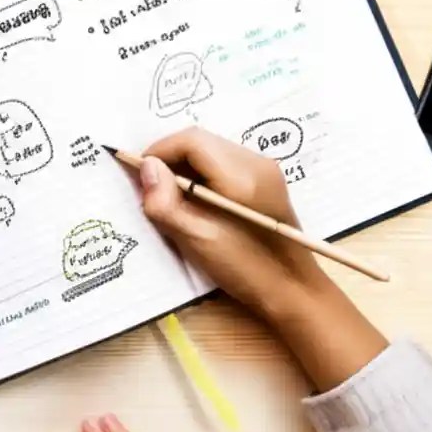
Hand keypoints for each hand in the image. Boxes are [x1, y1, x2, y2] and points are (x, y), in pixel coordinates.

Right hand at [136, 128, 386, 390]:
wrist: (292, 291)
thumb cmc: (245, 267)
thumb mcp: (197, 239)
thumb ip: (166, 202)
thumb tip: (146, 167)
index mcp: (241, 173)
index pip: (190, 140)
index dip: (158, 151)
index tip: (139, 177)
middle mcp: (256, 161)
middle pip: (201, 142)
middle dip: (170, 159)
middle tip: (152, 190)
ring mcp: (264, 170)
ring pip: (211, 152)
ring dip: (185, 167)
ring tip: (172, 199)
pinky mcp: (265, 182)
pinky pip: (225, 165)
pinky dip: (203, 175)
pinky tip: (196, 204)